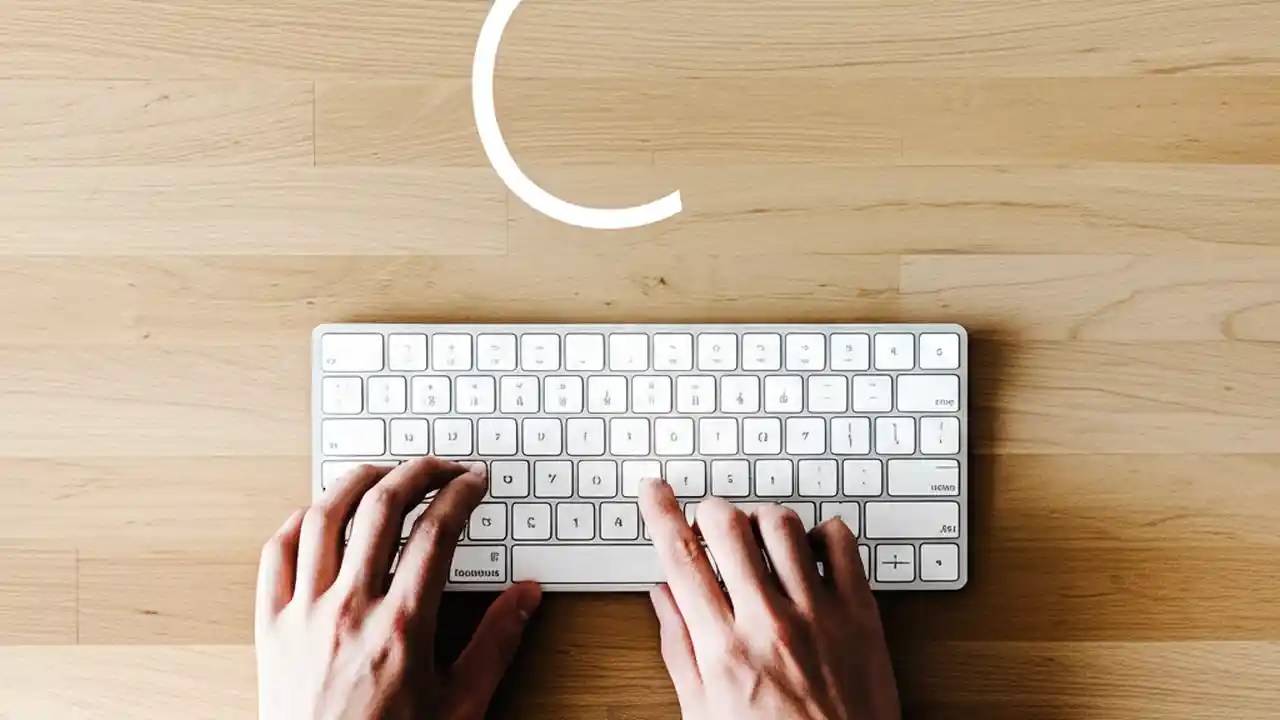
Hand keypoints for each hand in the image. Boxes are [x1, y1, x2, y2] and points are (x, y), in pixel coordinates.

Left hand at [255, 458, 541, 719]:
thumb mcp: (460, 705)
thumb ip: (496, 643)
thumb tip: (527, 596)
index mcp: (403, 627)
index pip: (437, 531)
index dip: (461, 493)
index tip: (473, 481)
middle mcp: (349, 611)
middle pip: (382, 508)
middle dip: (417, 472)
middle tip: (437, 466)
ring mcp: (303, 614)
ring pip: (324, 517)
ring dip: (356, 482)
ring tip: (382, 473)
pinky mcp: (270, 626)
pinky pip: (277, 553)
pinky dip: (299, 521)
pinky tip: (321, 514)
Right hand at [639, 479, 899, 719]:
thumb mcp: (704, 712)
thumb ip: (680, 650)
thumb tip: (662, 597)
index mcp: (724, 650)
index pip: (681, 559)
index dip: (660, 513)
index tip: (654, 489)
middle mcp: (770, 624)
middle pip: (728, 526)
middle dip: (710, 512)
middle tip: (708, 522)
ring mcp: (820, 615)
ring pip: (782, 524)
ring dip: (761, 520)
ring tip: (757, 539)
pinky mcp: (861, 614)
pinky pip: (842, 542)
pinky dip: (820, 533)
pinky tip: (808, 552)